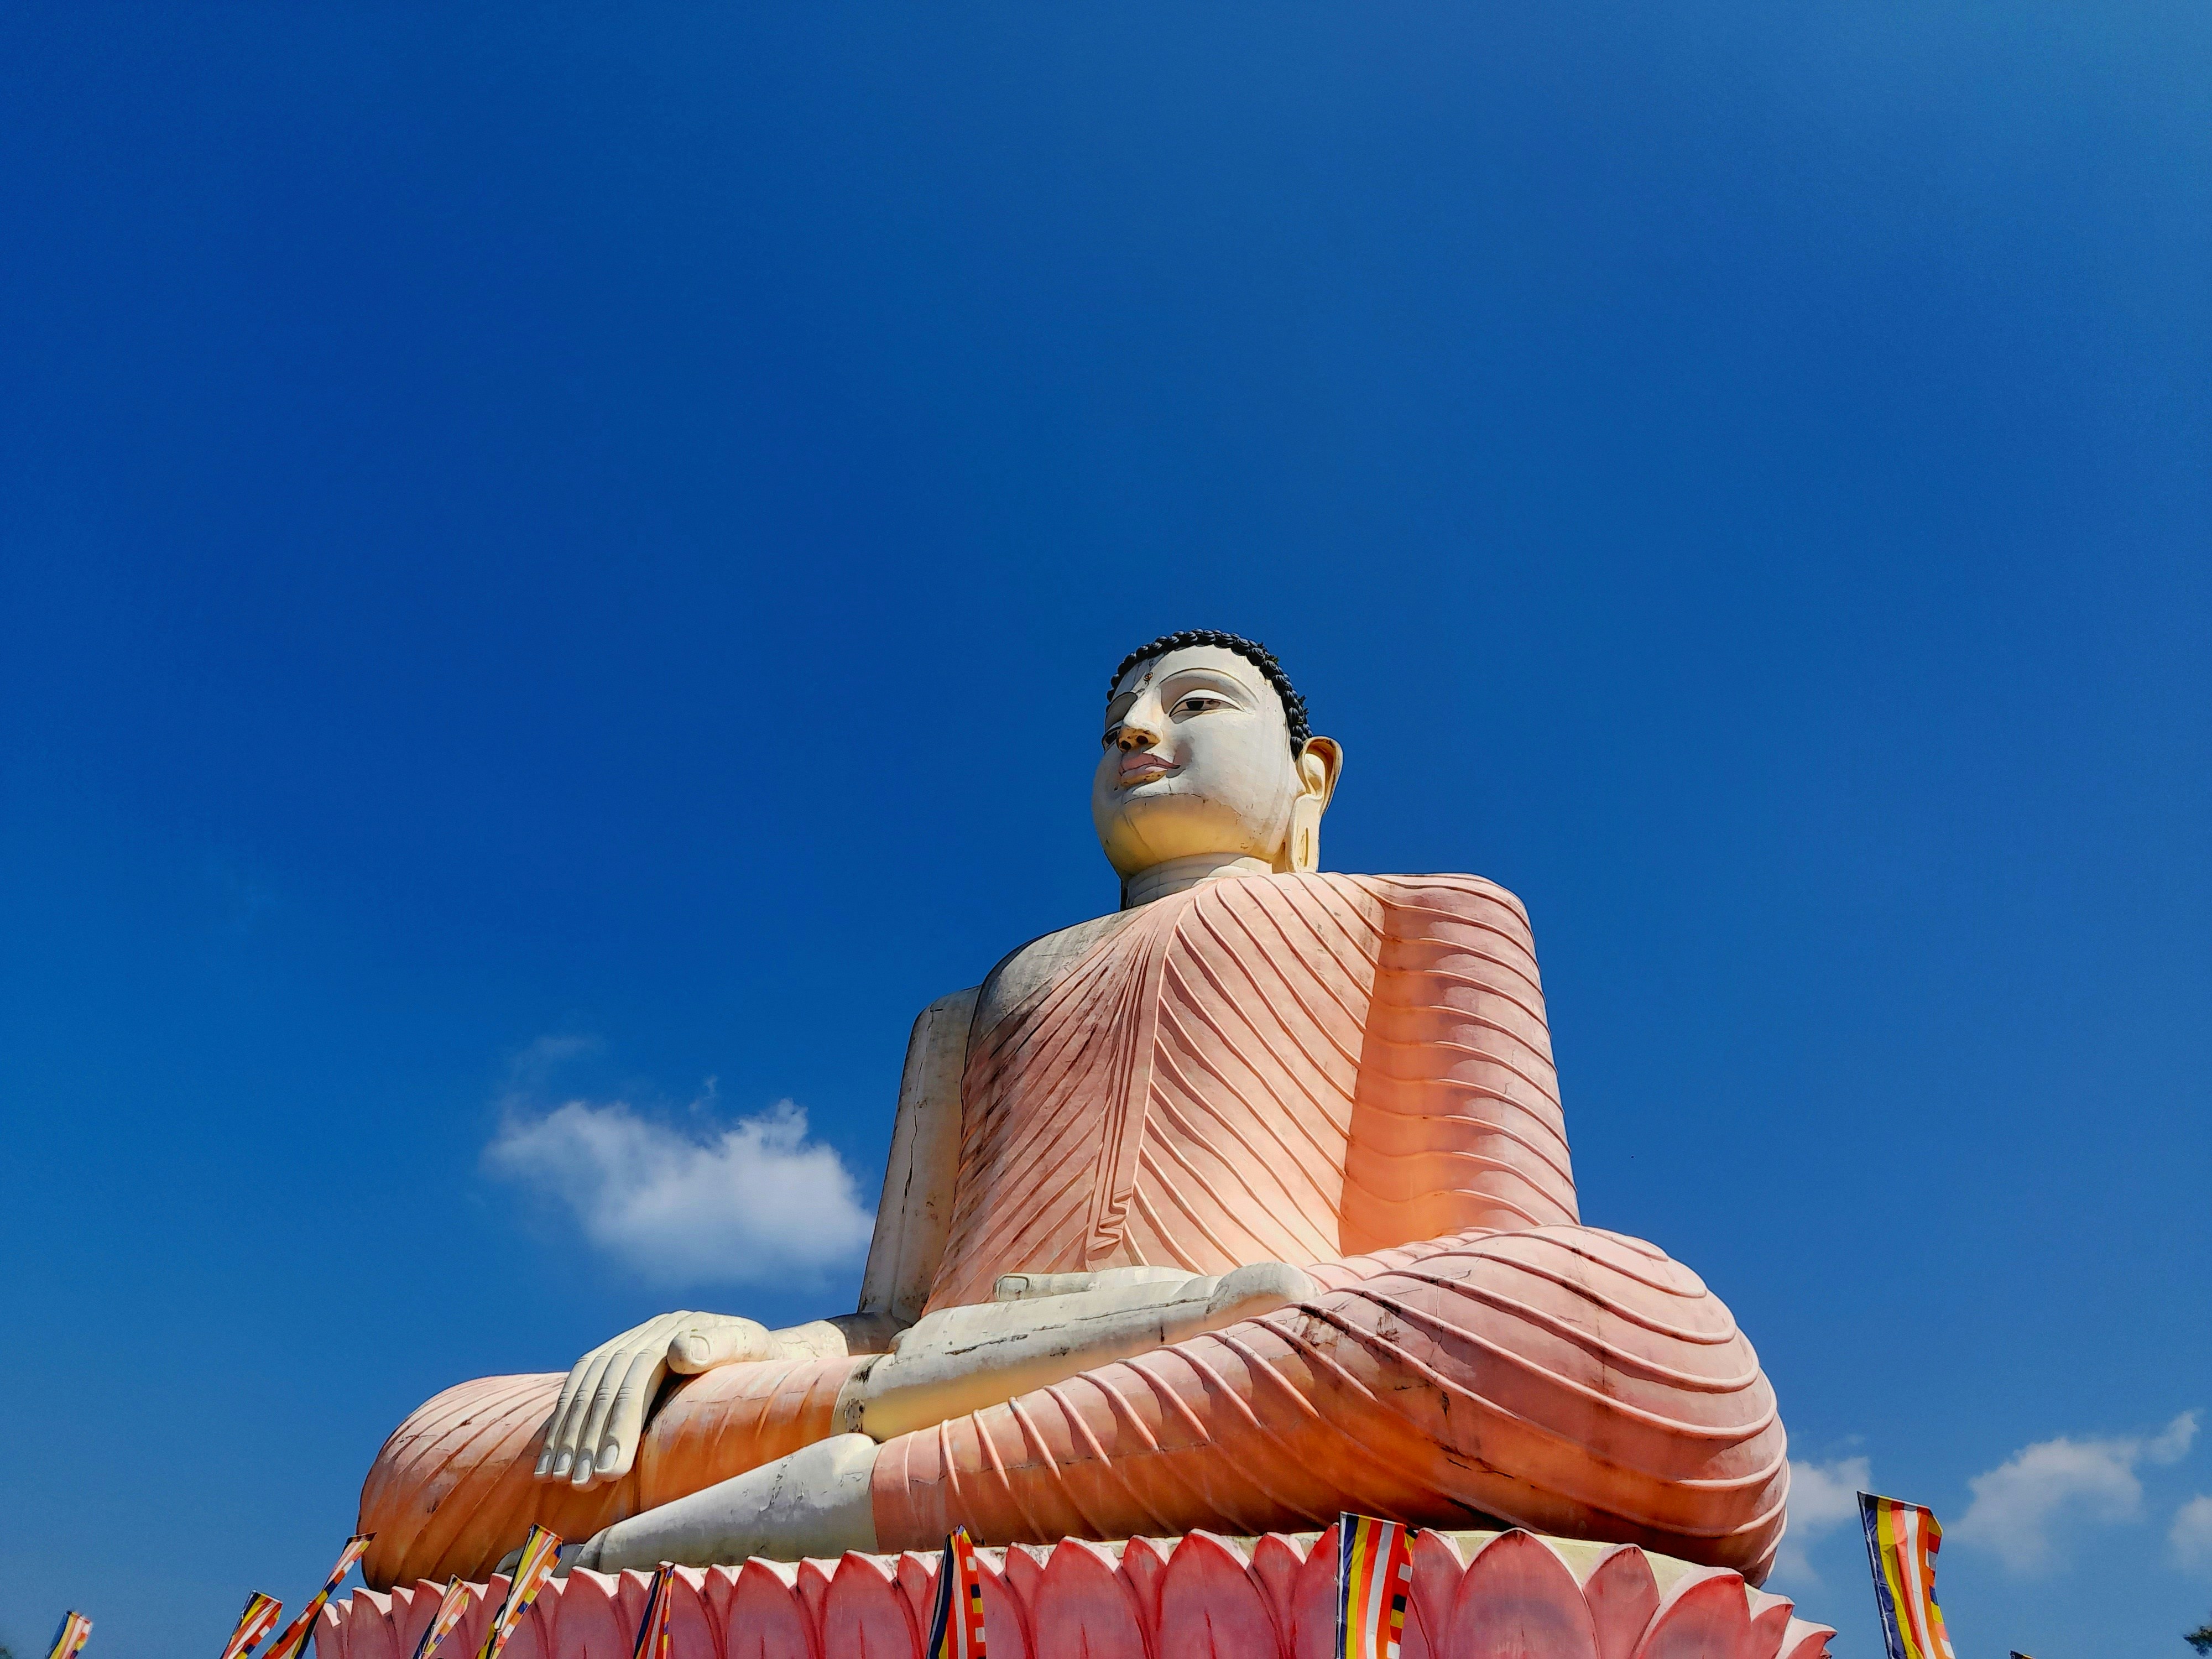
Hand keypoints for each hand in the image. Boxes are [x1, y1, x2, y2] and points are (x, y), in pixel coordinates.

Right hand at [535, 1311, 773, 1488]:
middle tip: (579, 1485)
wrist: (765, 1352)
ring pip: (585, 1387)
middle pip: (605, 1384)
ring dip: (566, 1433)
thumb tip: (681, 1350)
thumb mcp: (750, 1347)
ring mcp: (629, 1345)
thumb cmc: (761, 1360)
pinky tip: (551, 1457)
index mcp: (674, 1328)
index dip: (619, 1423)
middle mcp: (646, 1333)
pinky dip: (562, 1423)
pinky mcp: (618, 1364)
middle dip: (587, 1436)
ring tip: (556, 1479)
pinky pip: (579, 1389)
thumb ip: (721, 1345)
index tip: (611, 1472)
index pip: (636, 1376)